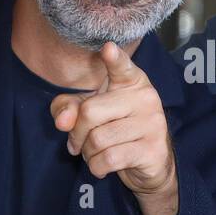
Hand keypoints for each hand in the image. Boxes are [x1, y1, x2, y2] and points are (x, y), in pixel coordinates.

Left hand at [51, 42, 177, 214]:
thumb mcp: (89, 114)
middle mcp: (146, 98)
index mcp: (131, 82)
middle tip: (78, 143)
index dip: (114, 58)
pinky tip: (103, 165)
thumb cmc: (117, 130)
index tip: (108, 47)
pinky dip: (97, 167)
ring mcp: (152, 123)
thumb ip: (69, 109)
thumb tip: (63, 122)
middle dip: (76, 134)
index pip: (122, 67)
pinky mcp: (152, 149)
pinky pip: (108, 159)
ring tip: (95, 153)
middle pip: (90, 112)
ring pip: (98, 139)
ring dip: (88, 153)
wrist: (151, 165)